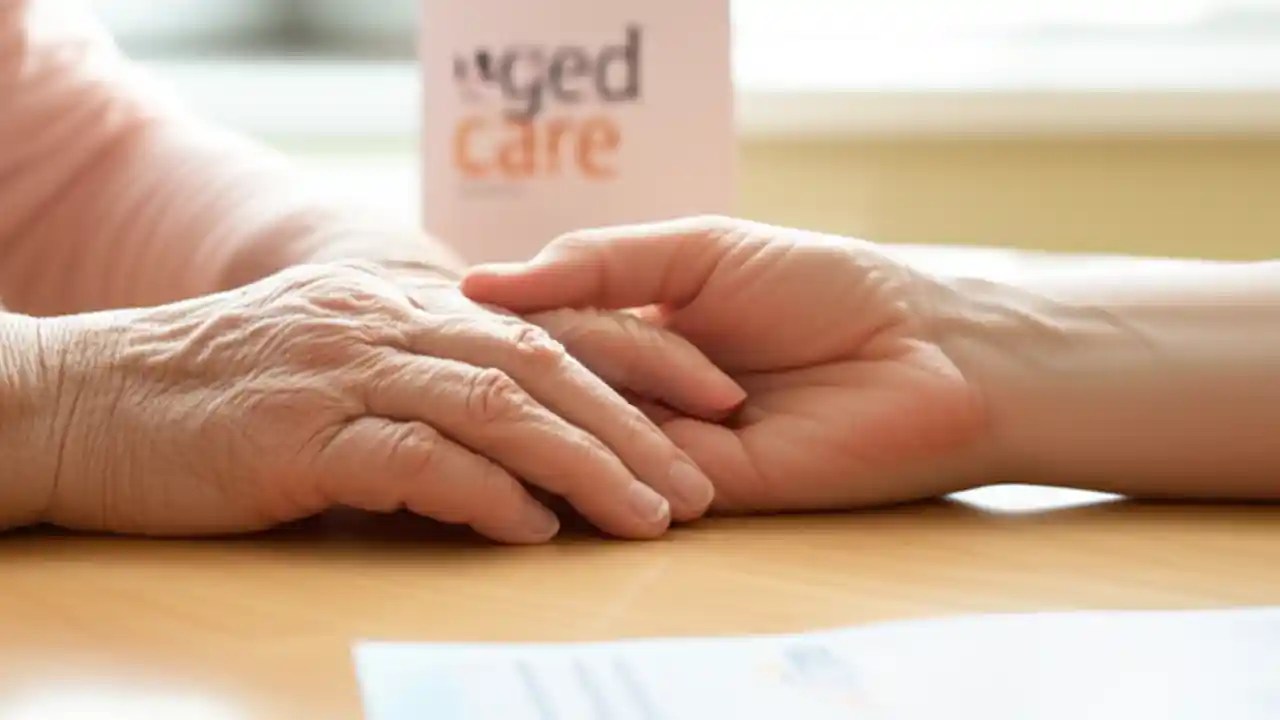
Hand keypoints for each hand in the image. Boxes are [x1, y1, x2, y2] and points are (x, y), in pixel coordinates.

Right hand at [29, 261, 742, 541]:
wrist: (95, 398)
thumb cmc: (225, 387)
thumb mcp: (340, 349)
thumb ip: (426, 365)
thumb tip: (521, 427)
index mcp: (410, 296)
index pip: (556, 319)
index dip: (645, 356)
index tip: (715, 400)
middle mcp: (389, 319)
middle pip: (544, 362)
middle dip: (635, 423)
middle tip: (701, 483)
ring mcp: (345, 371)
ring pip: (496, 405)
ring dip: (583, 463)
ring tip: (646, 515)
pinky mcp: (300, 434)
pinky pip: (412, 457)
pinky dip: (482, 492)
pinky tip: (531, 528)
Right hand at [464, 217, 992, 511]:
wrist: (927, 350)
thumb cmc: (827, 287)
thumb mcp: (699, 251)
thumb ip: (601, 263)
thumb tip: (481, 281)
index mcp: (640, 326)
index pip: (550, 328)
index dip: (514, 318)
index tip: (457, 312)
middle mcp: (647, 389)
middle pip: (559, 384)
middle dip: (542, 365)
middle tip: (498, 355)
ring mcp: (673, 443)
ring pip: (587, 434)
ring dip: (571, 412)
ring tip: (549, 396)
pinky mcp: (705, 493)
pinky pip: (635, 479)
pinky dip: (614, 456)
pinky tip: (594, 437)